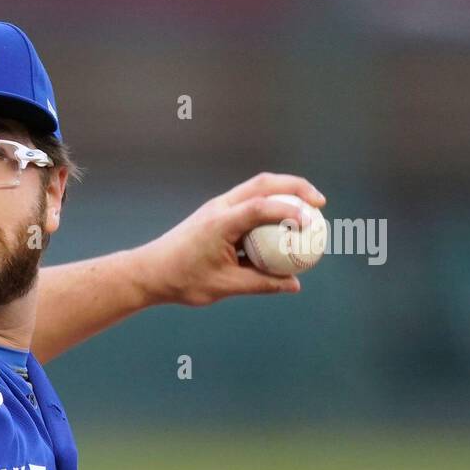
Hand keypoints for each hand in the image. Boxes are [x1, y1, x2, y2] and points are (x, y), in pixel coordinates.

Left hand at [141, 172, 325, 306]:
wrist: (149, 272)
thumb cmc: (182, 281)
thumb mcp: (225, 286)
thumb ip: (261, 284)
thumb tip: (295, 285)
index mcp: (220, 223)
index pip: (261, 206)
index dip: (290, 210)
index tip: (311, 222)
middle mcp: (219, 207)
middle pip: (264, 183)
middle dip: (296, 187)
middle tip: (320, 203)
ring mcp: (217, 207)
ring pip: (257, 187)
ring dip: (284, 191)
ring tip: (310, 206)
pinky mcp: (216, 213)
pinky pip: (249, 202)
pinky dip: (270, 205)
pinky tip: (285, 223)